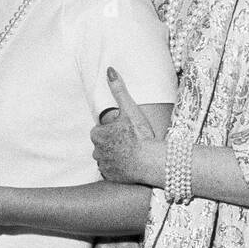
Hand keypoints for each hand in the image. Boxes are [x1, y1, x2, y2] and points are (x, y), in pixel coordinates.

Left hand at [91, 67, 162, 184]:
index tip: (125, 130)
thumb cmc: (140, 135)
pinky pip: (111, 171)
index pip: (100, 130)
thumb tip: (109, 70)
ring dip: (115, 155)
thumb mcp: (130, 110)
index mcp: (98, 134)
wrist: (151, 161)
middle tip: (130, 141)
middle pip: (102, 144)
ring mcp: (103, 165)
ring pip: (106, 157)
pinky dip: (119, 168)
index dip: (113, 129)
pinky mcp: (111, 177)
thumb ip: (119, 90)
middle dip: (113, 142)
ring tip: (131, 153)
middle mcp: (96, 151)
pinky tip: (130, 164)